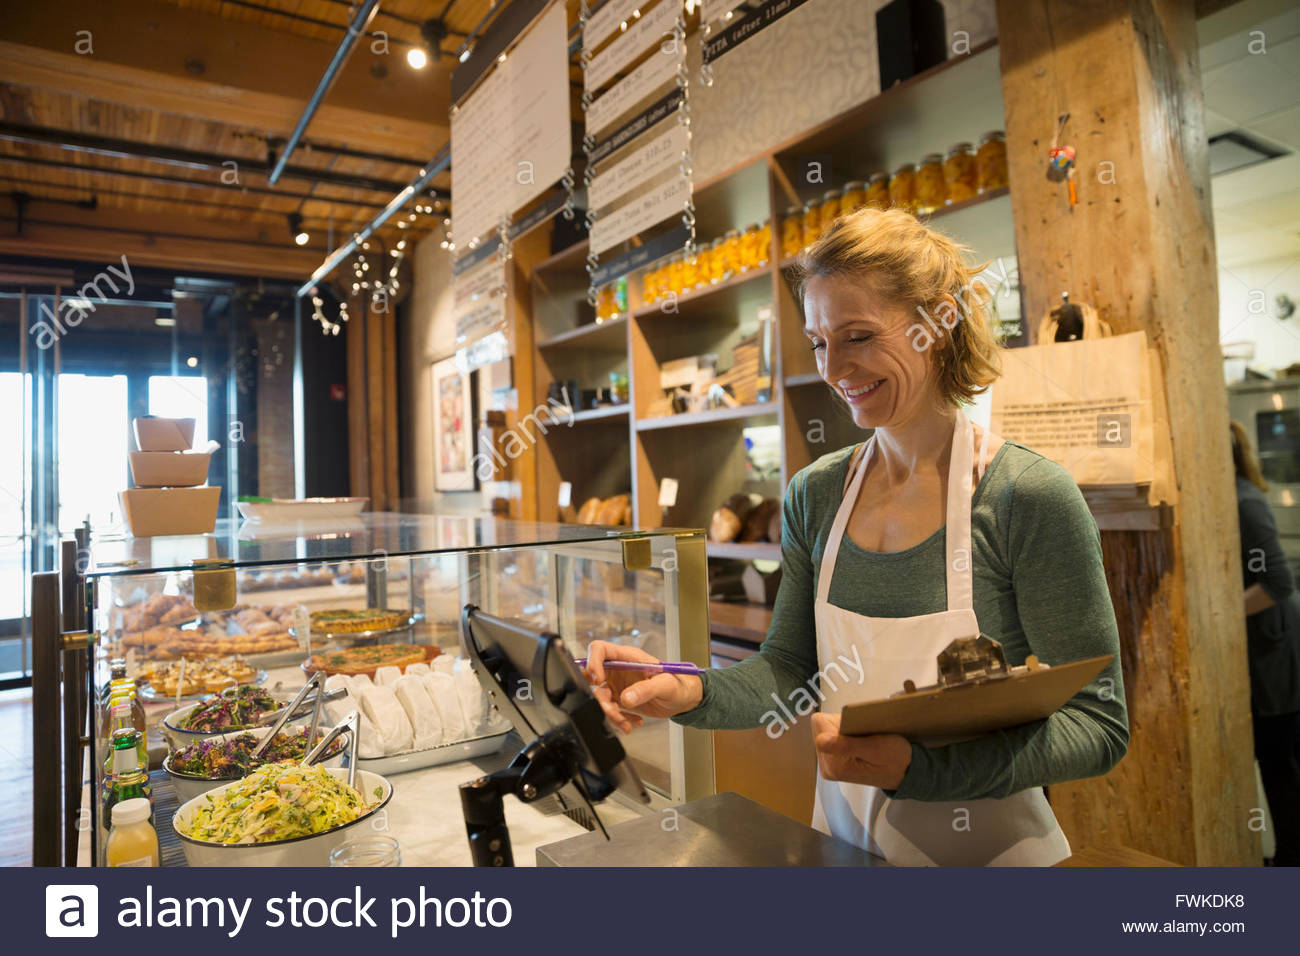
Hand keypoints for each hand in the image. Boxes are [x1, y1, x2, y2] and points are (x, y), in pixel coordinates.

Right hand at [583, 640, 703, 733]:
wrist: (684, 700)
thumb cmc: (679, 684)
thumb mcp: (666, 685)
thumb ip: (646, 690)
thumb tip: (625, 699)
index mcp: (628, 657)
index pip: (600, 650)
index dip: (593, 662)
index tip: (598, 681)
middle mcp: (619, 669)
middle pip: (593, 677)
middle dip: (599, 697)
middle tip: (612, 710)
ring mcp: (618, 685)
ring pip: (600, 698)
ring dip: (611, 714)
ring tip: (628, 724)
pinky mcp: (620, 700)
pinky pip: (610, 710)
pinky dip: (619, 720)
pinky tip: (634, 723)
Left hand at [811, 713, 912, 789]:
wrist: (906, 771)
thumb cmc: (895, 760)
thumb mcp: (875, 748)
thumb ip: (845, 745)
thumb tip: (820, 741)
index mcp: (833, 765)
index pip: (820, 723)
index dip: (839, 720)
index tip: (857, 730)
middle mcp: (827, 766)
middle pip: (822, 726)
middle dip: (841, 725)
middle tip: (863, 735)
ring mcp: (830, 764)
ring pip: (827, 730)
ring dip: (845, 730)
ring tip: (864, 739)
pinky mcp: (835, 760)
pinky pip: (833, 736)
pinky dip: (847, 734)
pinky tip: (862, 741)